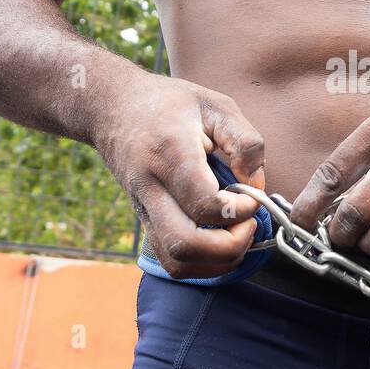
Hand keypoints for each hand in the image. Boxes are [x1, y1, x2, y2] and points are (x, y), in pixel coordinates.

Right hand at [95, 74, 266, 279]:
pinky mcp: (144, 220)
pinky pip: (170, 259)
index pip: (204, 203)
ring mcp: (143, 208)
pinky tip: (219, 240)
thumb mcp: (215, 105)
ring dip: (216, 261)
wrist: (113, 108)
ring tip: (236, 235)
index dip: (239, 210)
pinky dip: (201, 264)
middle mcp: (151, 186)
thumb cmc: (170, 104)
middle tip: (248, 225)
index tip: (253, 196)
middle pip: (185, 244)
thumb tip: (256, 185)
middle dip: (229, 247)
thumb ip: (245, 142)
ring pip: (175, 261)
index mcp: (171, 152)